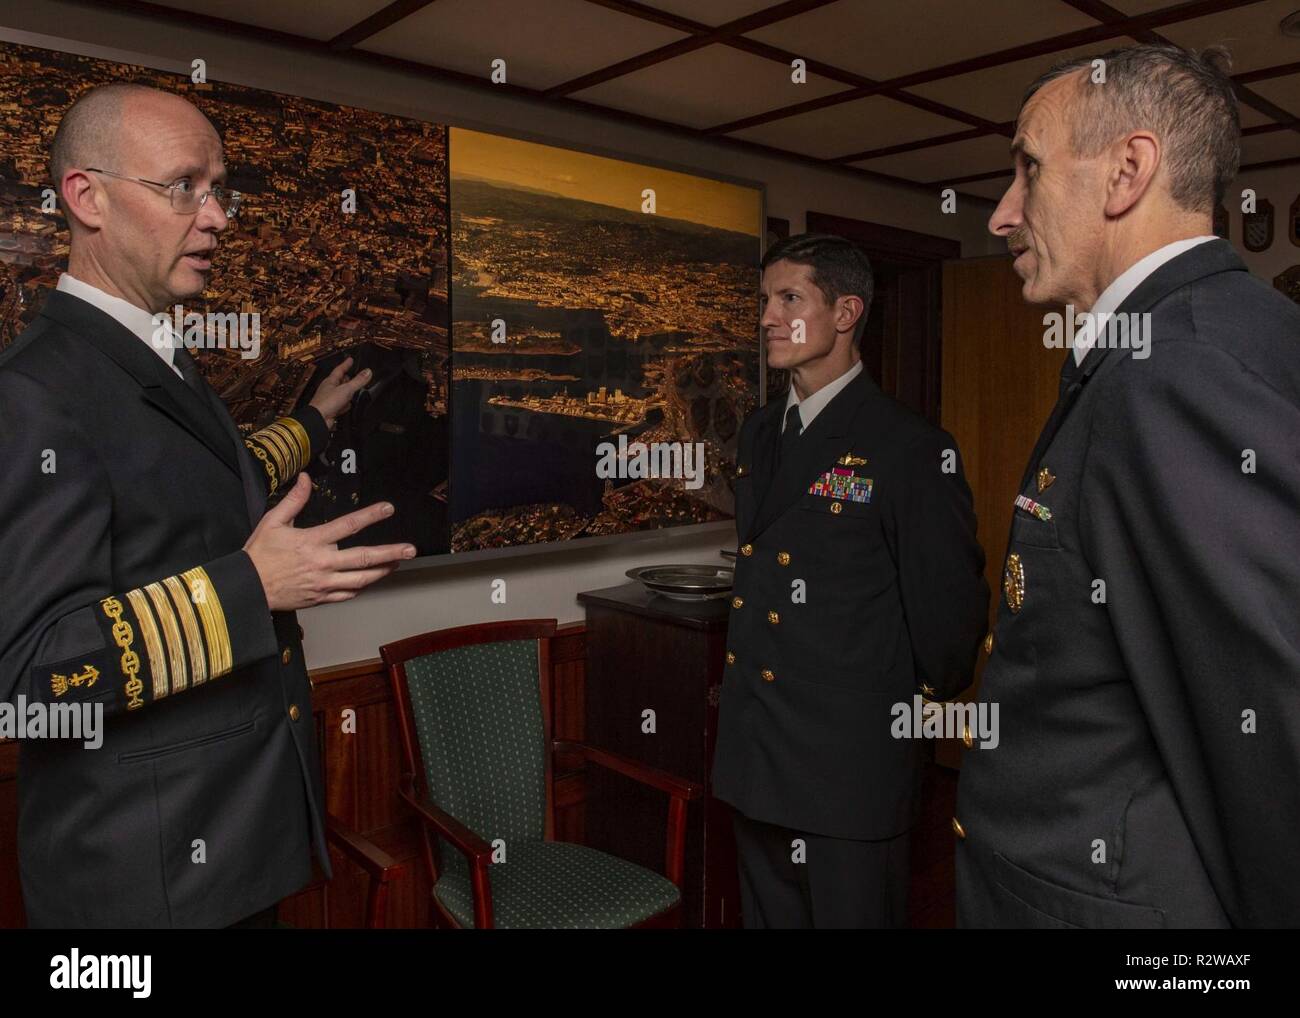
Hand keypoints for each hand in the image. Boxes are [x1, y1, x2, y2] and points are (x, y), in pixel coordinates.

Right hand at [244, 473, 416, 610]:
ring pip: (361, 579)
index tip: (388, 509)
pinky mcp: (321, 598)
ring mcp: (324, 583)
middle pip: (364, 557)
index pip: (348, 525)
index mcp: (313, 541)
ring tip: (397, 562)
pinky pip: (348, 593)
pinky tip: (371, 580)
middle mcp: (323, 563)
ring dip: (382, 571)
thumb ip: (294, 500)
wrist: (247, 588)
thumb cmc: (259, 554)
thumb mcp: (273, 521)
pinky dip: (362, 587)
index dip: (370, 515)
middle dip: (390, 552)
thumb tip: (306, 478)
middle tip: (410, 549)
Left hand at [308, 356, 370, 430]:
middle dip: (346, 378)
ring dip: (347, 392)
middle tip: (352, 374)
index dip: (345, 364)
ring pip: (341, 393)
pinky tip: (348, 405)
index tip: (350, 359)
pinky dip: (345, 405)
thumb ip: (358, 381)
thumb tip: (368, 372)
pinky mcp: (332, 409)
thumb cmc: (326, 402)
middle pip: (339, 381)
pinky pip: (341, 405)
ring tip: (353, 390)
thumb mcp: (346, 389)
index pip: (339, 370)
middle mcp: (329, 389)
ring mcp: (330, 400)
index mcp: (330, 381)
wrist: (319, 418)